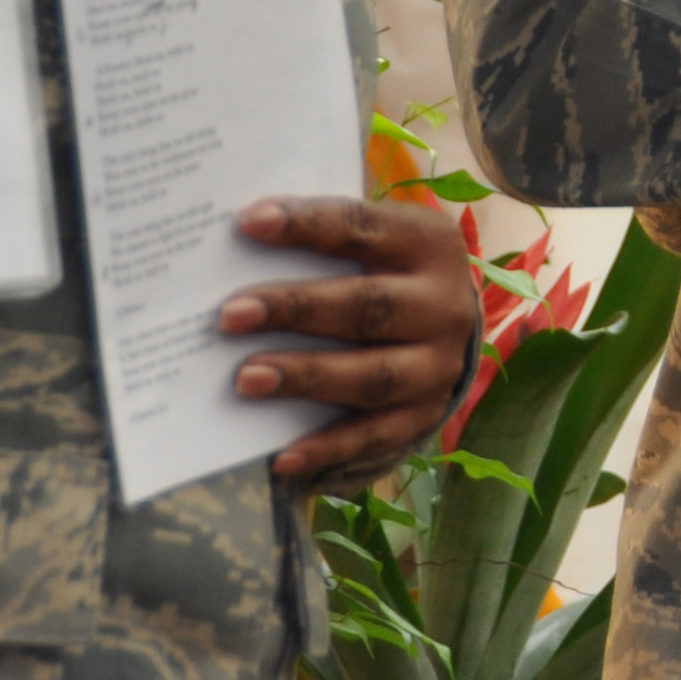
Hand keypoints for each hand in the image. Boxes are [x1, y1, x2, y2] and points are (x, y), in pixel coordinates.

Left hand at [221, 194, 483, 482]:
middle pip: (367, 306)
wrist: (449, 327)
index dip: (306, 224)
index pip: (363, 228)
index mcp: (429, 242)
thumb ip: (324, 239)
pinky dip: (328, 448)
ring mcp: (439, 365)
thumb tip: (241, 240)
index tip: (248, 222)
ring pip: (371, 375)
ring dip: (307, 376)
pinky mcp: (425, 414)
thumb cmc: (388, 272)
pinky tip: (281, 457)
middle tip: (230, 315)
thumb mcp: (376, 242)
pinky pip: (375, 436)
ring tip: (246, 378)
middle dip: (296, 309)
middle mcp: (444, 304)